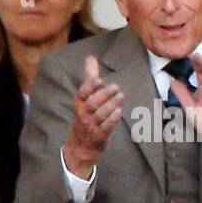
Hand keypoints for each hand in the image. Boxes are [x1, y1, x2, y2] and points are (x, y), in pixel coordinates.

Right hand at [64, 55, 123, 177]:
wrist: (81, 145)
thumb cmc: (86, 115)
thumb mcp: (86, 97)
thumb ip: (90, 78)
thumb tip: (90, 57)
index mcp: (79, 103)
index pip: (83, 93)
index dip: (90, 87)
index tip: (99, 80)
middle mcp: (83, 113)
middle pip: (92, 103)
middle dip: (104, 94)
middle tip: (116, 87)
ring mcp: (91, 125)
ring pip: (99, 114)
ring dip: (111, 105)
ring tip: (121, 96)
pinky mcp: (100, 135)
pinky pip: (105, 127)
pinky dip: (112, 120)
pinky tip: (120, 112)